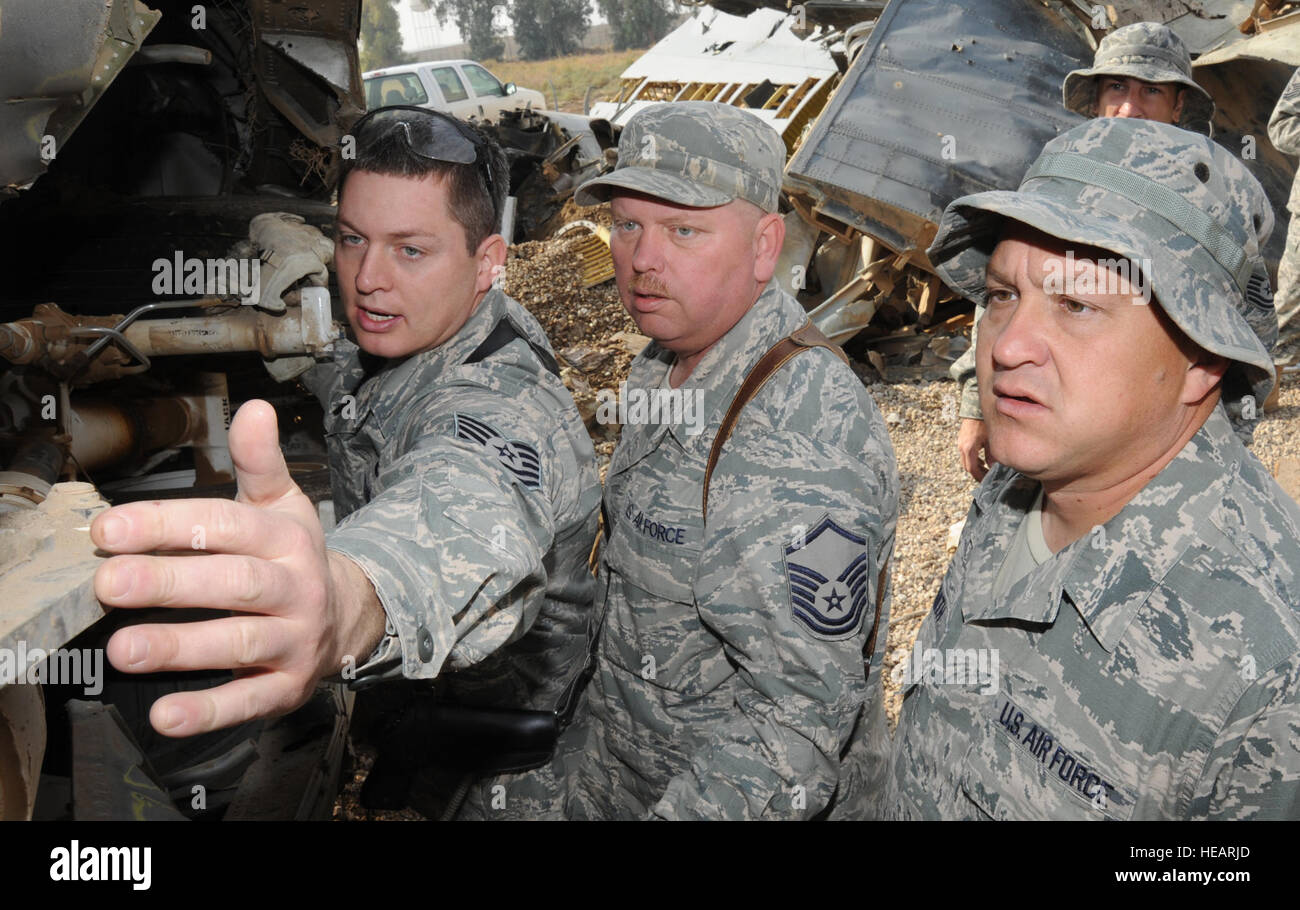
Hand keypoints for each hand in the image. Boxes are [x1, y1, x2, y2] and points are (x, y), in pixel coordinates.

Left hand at [91, 400, 384, 736]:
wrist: (349, 617)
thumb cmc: (293, 559)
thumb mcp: (282, 505)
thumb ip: (258, 461)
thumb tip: (255, 408)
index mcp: (286, 539)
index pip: (227, 527)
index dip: (169, 526)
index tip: (109, 530)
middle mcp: (295, 588)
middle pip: (234, 583)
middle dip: (170, 583)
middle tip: (109, 584)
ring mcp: (293, 640)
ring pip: (239, 642)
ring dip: (182, 647)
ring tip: (124, 649)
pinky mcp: (287, 687)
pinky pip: (250, 700)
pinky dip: (209, 710)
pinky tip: (165, 713)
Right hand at [958, 417, 992, 481]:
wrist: (975, 408)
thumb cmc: (984, 422)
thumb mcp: (990, 440)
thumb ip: (991, 455)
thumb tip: (993, 466)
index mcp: (969, 449)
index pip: (972, 469)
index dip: (980, 477)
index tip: (987, 480)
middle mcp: (962, 447)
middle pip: (967, 466)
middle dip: (977, 473)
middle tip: (987, 477)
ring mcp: (960, 443)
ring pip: (965, 460)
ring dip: (975, 466)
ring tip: (985, 468)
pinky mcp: (961, 439)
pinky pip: (965, 454)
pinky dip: (973, 459)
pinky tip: (981, 458)